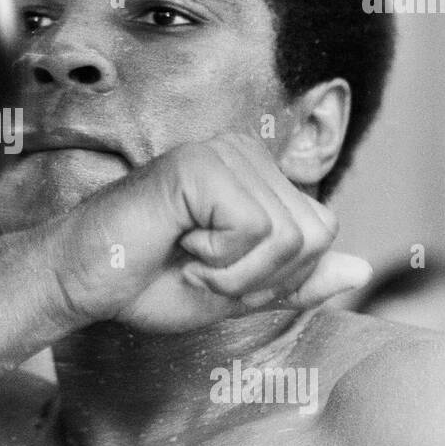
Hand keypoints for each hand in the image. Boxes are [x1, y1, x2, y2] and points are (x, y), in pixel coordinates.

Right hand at [41, 132, 371, 332]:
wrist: (81, 282)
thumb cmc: (145, 283)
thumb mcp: (237, 292)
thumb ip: (297, 280)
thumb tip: (363, 268)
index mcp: (256, 174)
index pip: (321, 231)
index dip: (277, 276)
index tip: (216, 273)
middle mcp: (245, 152)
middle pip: (315, 234)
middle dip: (260, 277)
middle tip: (200, 269)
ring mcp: (222, 153)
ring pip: (290, 237)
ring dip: (236, 273)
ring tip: (187, 257)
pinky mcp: (200, 166)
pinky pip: (257, 231)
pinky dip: (219, 260)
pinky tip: (177, 244)